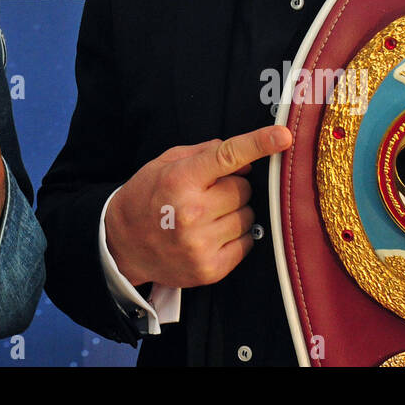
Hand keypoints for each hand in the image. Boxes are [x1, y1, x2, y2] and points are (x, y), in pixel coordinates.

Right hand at [104, 125, 291, 288]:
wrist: (122, 243)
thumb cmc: (146, 197)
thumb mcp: (165, 163)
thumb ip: (204, 153)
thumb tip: (244, 158)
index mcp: (180, 179)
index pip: (228, 156)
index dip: (258, 143)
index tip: (282, 136)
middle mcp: (192, 211)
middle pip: (243, 189)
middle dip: (233, 187)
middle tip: (210, 193)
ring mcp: (201, 243)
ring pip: (248, 216)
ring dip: (235, 212)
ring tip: (207, 216)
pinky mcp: (210, 269)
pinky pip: (246, 244)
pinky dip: (236, 236)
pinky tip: (212, 234)